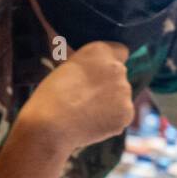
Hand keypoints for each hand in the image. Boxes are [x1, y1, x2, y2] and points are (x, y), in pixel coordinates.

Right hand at [18, 41, 132, 150]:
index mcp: (100, 51)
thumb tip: (80, 61)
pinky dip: (111, 120)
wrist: (49, 127)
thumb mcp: (63, 69)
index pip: (120, 51)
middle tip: (85, 97)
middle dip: (108, 85)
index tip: (97, 73)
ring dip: (110, 103)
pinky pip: (122, 115)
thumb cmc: (49, 97)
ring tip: (86, 113)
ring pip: (121, 97)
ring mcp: (124, 92)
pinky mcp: (127, 114)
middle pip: (119, 76)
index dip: (108, 62)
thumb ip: (82, 64)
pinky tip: (92, 123)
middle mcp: (117, 68)